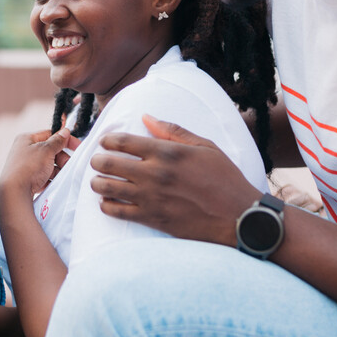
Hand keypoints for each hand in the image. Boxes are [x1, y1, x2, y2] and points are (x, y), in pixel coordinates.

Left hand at [0, 128, 73, 200]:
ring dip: (57, 169)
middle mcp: (25, 151)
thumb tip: (65, 131)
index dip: (64, 139)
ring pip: (49, 165)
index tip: (77, 146)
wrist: (14, 192)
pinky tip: (52, 183)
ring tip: (59, 175)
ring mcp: (25, 166)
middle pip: (51, 151)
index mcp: (27, 139)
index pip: (50, 134)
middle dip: (61, 158)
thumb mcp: (46, 150)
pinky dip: (50, 179)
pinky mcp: (27, 179)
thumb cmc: (28, 167)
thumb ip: (57, 141)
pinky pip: (44, 176)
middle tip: (67, 164)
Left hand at [89, 114, 259, 244]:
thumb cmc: (225, 178)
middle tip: (99, 161)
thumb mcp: (205, 146)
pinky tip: (109, 201)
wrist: (238, 217)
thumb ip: (173, 131)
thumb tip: (146, 116)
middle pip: (107, 163)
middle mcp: (154, 174)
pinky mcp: (151, 219)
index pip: (123, 141)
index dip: (107, 140)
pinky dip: (106, 205)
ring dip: (97, 182)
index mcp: (167, 152)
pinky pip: (115, 212)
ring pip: (106, 187)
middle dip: (97, 160)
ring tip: (100, 181)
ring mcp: (150, 198)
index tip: (105, 142)